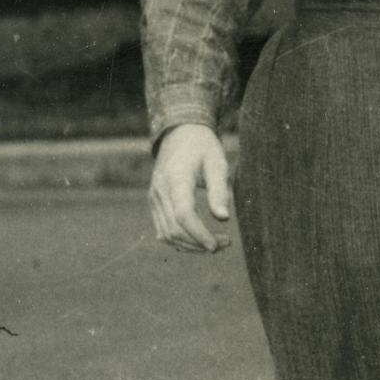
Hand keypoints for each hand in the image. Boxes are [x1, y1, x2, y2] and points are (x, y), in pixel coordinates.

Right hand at [149, 122, 231, 251]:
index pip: (183, 214)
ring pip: (166, 234)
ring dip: (190, 245)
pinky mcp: (155, 202)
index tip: (217, 245)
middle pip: (174, 229)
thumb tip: (223, 218)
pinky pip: (163, 229)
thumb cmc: (203, 147)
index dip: (199, 234)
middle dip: (199, 243)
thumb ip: (219, 190)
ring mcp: (154, 197)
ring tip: (215, 245)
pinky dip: (180, 240)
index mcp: (176, 179)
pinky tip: (199, 240)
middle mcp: (160, 190)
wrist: (179, 134)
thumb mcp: (217, 163)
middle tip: (225, 244)